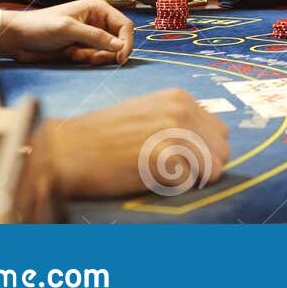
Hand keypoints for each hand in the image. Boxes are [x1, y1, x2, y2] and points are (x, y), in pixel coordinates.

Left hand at [0, 0, 134, 64]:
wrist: (17, 38)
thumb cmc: (40, 26)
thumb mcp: (68, 29)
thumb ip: (96, 37)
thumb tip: (121, 47)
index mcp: (98, 8)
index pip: (124, 25)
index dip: (126, 42)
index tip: (120, 59)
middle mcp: (98, 20)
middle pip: (118, 40)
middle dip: (106, 52)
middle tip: (90, 59)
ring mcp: (90, 34)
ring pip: (107, 50)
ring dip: (93, 56)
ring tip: (73, 54)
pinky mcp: (83, 46)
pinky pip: (95, 56)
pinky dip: (86, 58)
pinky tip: (70, 54)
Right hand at [38, 89, 230, 199]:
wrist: (65, 149)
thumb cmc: (101, 137)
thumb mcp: (146, 113)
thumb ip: (177, 120)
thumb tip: (208, 142)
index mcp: (180, 98)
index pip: (219, 132)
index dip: (204, 152)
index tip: (182, 161)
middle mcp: (182, 111)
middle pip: (222, 152)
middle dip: (203, 167)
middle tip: (172, 174)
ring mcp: (175, 131)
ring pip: (213, 169)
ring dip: (190, 179)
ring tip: (159, 176)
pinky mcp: (166, 156)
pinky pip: (189, 183)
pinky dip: (172, 189)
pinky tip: (146, 179)